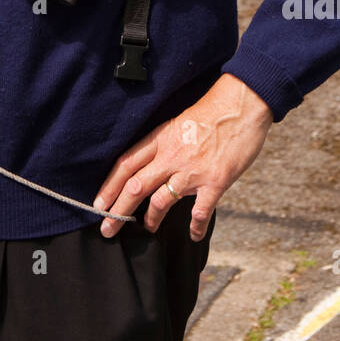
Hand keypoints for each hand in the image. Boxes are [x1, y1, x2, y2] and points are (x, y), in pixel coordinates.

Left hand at [93, 74, 273, 239]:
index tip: (98, 204)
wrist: (241, 104)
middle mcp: (171, 156)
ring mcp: (192, 170)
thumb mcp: (178, 123)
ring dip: (151, 219)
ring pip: (161, 201)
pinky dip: (195, 227)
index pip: (126, 164)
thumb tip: (151, 164)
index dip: (109, 186)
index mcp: (160, 139)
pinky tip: (193, 235)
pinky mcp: (215, 181)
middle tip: (107, 229)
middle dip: (118, 211)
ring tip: (148, 228)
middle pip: (136, 186)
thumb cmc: (212, 112)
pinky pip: (199, 212)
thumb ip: (165, 145)